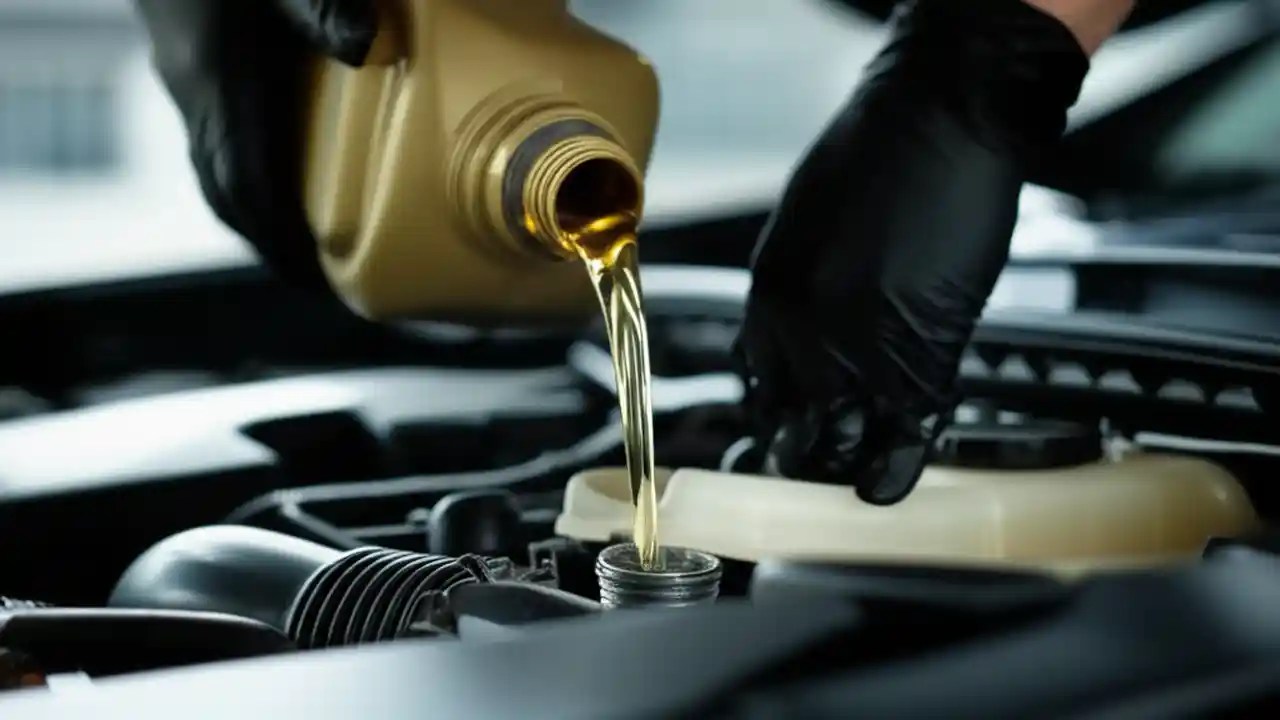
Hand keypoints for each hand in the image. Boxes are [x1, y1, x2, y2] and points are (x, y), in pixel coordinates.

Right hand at [135, 0, 377, 289]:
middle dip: (272, 243)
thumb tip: (366, 46)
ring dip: (258, 210)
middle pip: (227, 195)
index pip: (246, 191)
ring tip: (308, 237)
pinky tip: (287, 163)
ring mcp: (185, 75)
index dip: (281, 245)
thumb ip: (317, 3)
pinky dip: (248, 169)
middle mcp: (193, 91)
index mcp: (215, 81)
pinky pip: (216, 138)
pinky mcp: (190, 58)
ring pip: (216, 168)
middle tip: (322, 277)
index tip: (319, 283)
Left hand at [733, 0, 1090, 503]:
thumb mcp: (806, 220)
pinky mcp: (923, 355)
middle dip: (799, 453)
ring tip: (848, 481)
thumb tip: (810, 323)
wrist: (943, 118)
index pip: (756, 380)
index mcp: (768, 294)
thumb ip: (802, 284)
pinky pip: (903, 435)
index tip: (783, 426)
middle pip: (790, 423)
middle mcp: (801, 332)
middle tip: (811, 466)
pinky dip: (893, 471)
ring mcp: (860, 349)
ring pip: (842, 440)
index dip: (774, 411)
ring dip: (844, 467)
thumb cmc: (879, 151)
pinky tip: (888, 487)